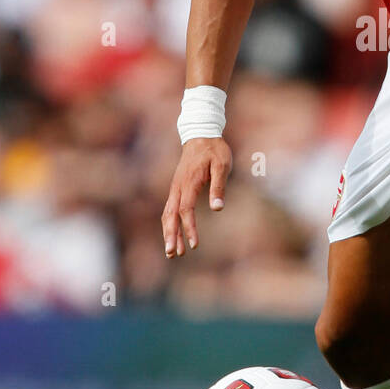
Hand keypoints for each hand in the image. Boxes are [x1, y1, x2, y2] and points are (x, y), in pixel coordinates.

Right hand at [162, 137, 231, 256]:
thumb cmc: (214, 150)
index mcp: (189, 182)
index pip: (185, 210)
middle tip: (172, 254)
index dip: (189, 228)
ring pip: (167, 214)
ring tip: (172, 252)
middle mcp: (178, 187)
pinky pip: (170, 209)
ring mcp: (175, 187)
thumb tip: (217, 208)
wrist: (200, 134)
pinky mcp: (177, 188)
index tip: (195, 244)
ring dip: (169, 233)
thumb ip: (219, 186)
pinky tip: (174, 235)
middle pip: (170, 215)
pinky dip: (170, 224)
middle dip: (171, 236)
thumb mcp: (222, 165)